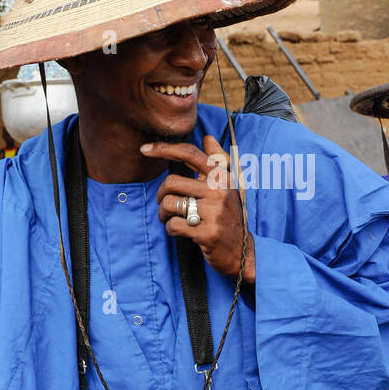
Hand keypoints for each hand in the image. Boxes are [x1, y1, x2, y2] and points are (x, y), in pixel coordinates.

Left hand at [144, 134, 255, 281]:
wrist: (243, 252)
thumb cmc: (229, 217)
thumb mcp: (228, 187)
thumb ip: (218, 161)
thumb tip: (208, 137)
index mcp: (222, 177)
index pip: (190, 154)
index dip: (164, 149)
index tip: (145, 150)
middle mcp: (219, 192)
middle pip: (172, 182)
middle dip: (161, 196)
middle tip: (165, 205)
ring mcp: (214, 213)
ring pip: (170, 204)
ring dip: (163, 214)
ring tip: (170, 219)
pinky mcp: (207, 233)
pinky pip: (173, 225)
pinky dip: (170, 229)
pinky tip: (178, 231)